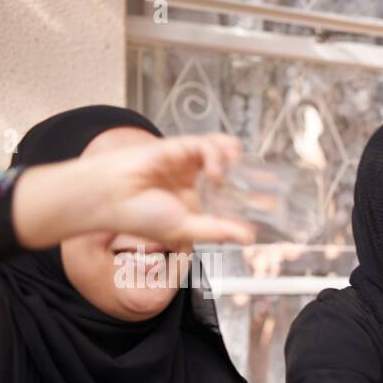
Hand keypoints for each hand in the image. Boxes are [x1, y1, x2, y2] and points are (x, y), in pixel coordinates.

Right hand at [13, 133, 255, 248]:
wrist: (108, 198)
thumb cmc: (137, 216)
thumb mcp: (186, 229)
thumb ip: (217, 231)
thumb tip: (248, 238)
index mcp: (195, 203)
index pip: (230, 201)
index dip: (251, 202)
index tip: (273, 207)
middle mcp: (192, 182)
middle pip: (232, 174)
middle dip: (252, 176)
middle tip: (272, 181)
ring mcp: (185, 164)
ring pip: (220, 153)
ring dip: (233, 159)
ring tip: (236, 171)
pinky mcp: (176, 148)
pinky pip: (204, 144)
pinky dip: (214, 155)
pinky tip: (214, 171)